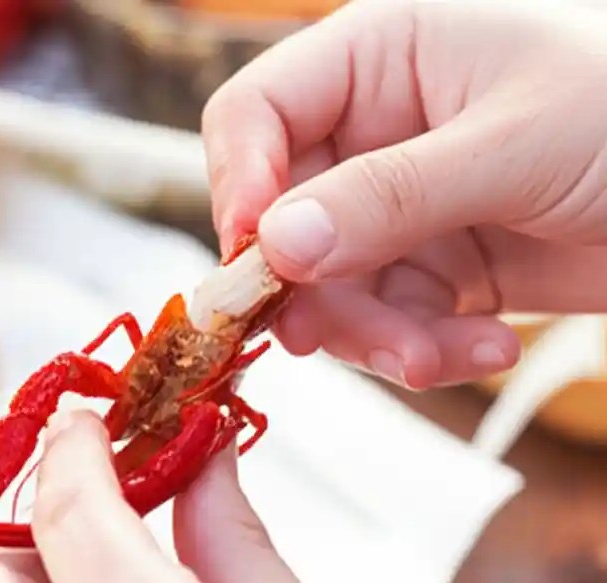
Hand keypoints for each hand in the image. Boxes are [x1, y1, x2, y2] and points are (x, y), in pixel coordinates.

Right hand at [203, 0, 606, 389]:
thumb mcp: (512, 145)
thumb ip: (387, 196)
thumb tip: (275, 246)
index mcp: (380, 57)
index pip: (256, 114)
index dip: (239, 185)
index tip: (257, 262)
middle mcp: (376, 130)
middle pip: (282, 218)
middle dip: (316, 289)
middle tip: (344, 340)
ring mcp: (405, 204)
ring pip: (330, 286)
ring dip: (373, 335)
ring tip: (437, 357)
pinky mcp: (440, 266)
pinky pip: (389, 321)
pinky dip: (424, 350)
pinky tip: (488, 349)